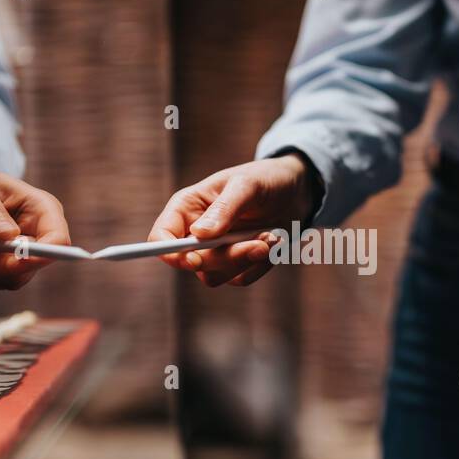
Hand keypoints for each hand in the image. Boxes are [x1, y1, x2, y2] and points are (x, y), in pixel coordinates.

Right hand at [148, 153, 320, 286]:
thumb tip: (200, 234)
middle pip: (192, 263)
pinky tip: (274, 241)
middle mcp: (195, 233)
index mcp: (187, 208)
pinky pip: (241, 279)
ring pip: (215, 276)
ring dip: (247, 259)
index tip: (194, 259)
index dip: (170, 253)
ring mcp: (215, 252)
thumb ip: (224, 208)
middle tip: (260, 243)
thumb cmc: (267, 179)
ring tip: (273, 236)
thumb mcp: (247, 185)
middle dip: (227, 257)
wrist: (297, 192)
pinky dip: (260, 264)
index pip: (160, 237)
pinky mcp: (236, 265)